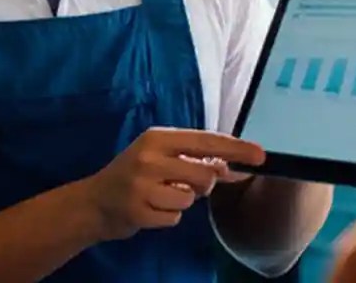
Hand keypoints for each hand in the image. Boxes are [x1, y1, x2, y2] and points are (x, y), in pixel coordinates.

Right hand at [81, 127, 265, 240]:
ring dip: (181, 202)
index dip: (236, 148)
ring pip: (190, 199)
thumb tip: (229, 167)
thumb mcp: (160, 157)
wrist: (94, 202)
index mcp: (158, 137)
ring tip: (159, 196)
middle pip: (205, 174)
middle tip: (181, 184)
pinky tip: (149, 209)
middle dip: (202, 185)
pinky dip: (167, 217)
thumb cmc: (133, 176)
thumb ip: (193, 160)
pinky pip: (174, 218)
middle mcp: (150, 156)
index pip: (206, 141)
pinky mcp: (138, 210)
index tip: (261, 155)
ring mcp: (142, 184)